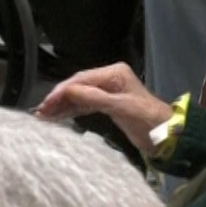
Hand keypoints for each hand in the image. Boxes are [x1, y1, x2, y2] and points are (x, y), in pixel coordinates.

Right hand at [34, 63, 172, 153]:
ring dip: (63, 105)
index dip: (63, 90)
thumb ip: (94, 98)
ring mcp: (108, 91)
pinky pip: (85, 105)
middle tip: (40, 111)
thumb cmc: (146, 118)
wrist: (165, 134)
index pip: (82, 79)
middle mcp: (109, 78)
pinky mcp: (107, 104)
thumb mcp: (120, 107)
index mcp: (114, 73)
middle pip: (78, 86)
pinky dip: (71, 110)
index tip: (46, 103)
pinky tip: (58, 116)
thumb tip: (67, 91)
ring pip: (79, 96)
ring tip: (44, 116)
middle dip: (59, 98)